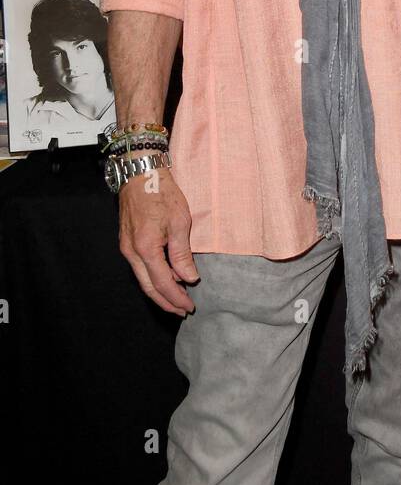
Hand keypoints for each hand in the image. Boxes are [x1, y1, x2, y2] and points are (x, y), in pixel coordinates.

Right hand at [118, 161, 198, 314]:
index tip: (189, 307)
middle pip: (148, 287)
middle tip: (182, 311)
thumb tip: (188, 278)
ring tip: (176, 299)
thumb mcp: (180, 222)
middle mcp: (131, 252)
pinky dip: (152, 278)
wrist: (141, 174)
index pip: (162, 283)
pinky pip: (139, 268)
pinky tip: (165, 279)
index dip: (176, 298)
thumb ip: (182, 254)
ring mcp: (126, 248)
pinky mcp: (127, 242)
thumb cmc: (162, 194)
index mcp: (146, 248)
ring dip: (159, 292)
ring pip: (142, 279)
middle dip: (166, 302)